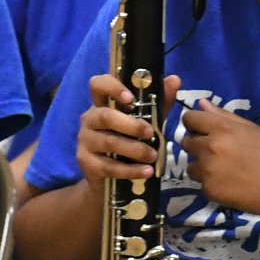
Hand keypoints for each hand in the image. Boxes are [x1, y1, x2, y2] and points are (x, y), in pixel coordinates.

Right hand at [77, 72, 177, 186]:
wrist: (108, 179)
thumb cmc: (128, 142)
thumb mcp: (146, 121)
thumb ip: (159, 102)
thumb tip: (175, 79)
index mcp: (102, 104)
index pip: (98, 85)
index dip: (112, 88)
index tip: (131, 98)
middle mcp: (90, 119)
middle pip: (105, 116)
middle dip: (131, 124)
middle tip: (151, 132)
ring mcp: (85, 141)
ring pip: (109, 142)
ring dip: (135, 149)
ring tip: (153, 156)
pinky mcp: (86, 163)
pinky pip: (109, 166)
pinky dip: (130, 170)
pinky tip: (147, 171)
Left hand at [180, 99, 259, 215]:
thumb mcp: (251, 129)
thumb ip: (224, 116)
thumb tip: (201, 104)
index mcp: (221, 128)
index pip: (189, 119)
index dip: (195, 124)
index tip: (203, 131)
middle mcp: (210, 147)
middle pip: (186, 142)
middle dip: (197, 145)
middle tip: (215, 152)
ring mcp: (207, 169)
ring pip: (191, 164)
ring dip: (201, 166)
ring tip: (221, 170)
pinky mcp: (209, 189)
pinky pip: (200, 182)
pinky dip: (211, 182)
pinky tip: (227, 183)